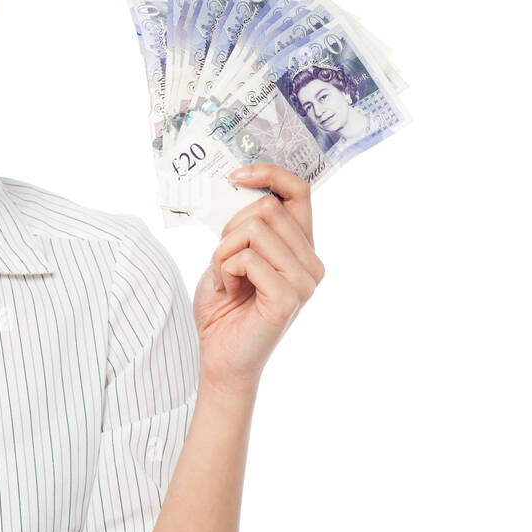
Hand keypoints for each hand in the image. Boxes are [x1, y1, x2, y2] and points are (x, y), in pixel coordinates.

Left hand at [191, 163, 324, 397]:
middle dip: (231, 228)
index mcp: (302, 247)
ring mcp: (304, 281)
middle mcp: (311, 262)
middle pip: (268, 207)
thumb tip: (242, 183)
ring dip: (224, 251)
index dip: (269, 173)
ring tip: (226, 279)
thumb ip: (247, 224)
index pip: (299, 191)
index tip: (237, 175)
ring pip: (255, 228)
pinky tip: (229, 292)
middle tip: (224, 260)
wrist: (220, 358)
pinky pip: (247, 258)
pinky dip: (225, 270)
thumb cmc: (225, 307)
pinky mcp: (289, 297)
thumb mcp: (233, 253)